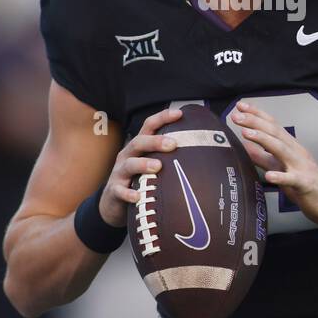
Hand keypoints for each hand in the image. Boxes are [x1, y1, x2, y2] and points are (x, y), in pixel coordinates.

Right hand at [98, 107, 181, 227]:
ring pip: (130, 164)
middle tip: (173, 144)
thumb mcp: (152, 166)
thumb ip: (170, 158)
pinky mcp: (115, 191)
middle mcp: (128, 155)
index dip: (162, 117)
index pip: (149, 126)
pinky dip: (129, 193)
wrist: (113, 203)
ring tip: (157, 167)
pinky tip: (138, 196)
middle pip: (139, 142)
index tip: (179, 114)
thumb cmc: (140, 180)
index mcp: (139, 147)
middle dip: (155, 141)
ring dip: (143, 164)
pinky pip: (120, 191)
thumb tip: (204, 154)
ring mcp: (119, 173)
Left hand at [230, 101, 317, 229]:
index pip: (272, 125)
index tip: (240, 105)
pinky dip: (281, 177)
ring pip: (282, 150)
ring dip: (264, 140)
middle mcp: (296, 152)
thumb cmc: (304, 182)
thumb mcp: (280, 167)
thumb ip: (262, 157)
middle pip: (275, 133)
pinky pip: (292, 179)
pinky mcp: (305, 184)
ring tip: (246, 133)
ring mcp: (301, 167)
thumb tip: (243, 146)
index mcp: (290, 146)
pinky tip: (269, 176)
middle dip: (255, 122)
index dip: (257, 114)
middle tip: (237, 116)